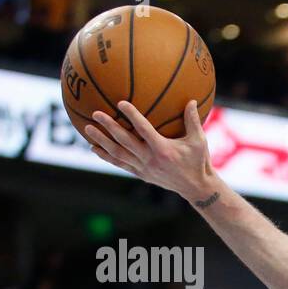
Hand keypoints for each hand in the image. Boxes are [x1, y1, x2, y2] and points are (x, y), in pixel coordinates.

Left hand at [85, 99, 218, 204]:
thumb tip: (191, 100)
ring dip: (102, 141)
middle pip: (125, 141)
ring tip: (88, 128)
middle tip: (96, 114)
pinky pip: (120, 164)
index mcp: (163, 150)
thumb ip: (193, 121)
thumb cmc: (199, 162)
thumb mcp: (199, 142)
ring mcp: (144, 168)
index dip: (132, 116)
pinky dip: (106, 156)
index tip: (121, 103)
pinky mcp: (141, 174)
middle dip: (109, 127)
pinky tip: (94, 148)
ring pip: (118, 154)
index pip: (144, 129)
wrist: (196, 188)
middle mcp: (150, 159)